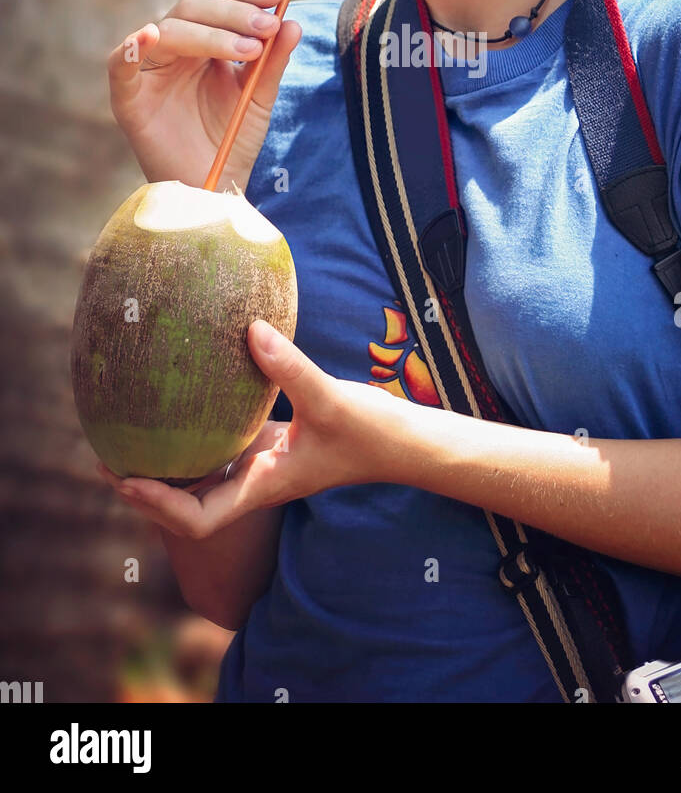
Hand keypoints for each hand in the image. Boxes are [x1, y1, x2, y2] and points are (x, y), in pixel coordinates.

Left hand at [95, 320, 411, 537]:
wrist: (404, 443)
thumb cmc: (372, 432)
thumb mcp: (331, 399)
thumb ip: (290, 368)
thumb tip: (250, 330)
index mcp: (264, 485)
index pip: (200, 520)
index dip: (158, 508)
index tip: (126, 481)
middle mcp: (256, 481)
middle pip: (188, 505)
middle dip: (145, 490)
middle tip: (105, 458)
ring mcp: (264, 464)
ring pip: (203, 478)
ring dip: (165, 466)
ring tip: (127, 436)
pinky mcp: (273, 444)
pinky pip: (223, 448)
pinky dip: (195, 438)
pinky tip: (181, 409)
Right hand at [107, 0, 302, 190]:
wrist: (213, 188)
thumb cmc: (232, 140)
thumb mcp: (259, 98)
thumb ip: (273, 61)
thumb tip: (293, 21)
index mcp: (204, 40)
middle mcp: (175, 47)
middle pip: (193, 6)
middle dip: (233, 13)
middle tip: (266, 26)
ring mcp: (150, 69)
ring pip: (169, 29)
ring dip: (210, 34)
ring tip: (248, 50)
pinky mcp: (128, 98)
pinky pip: (119, 64)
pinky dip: (131, 47)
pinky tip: (150, 35)